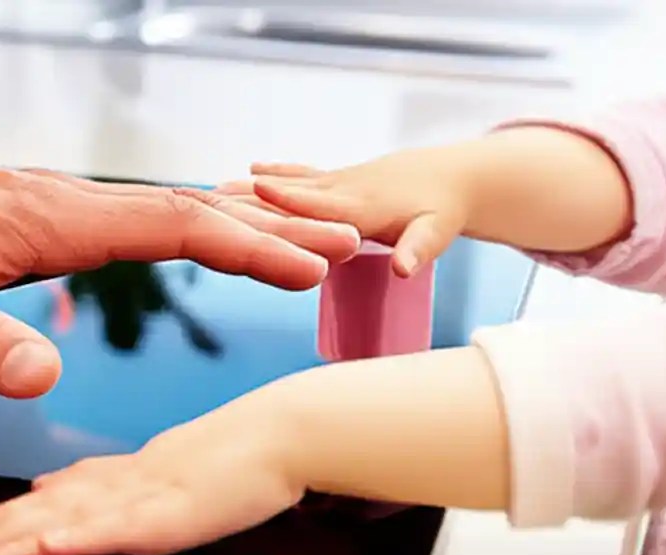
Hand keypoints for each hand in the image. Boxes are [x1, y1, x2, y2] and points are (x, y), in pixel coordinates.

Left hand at [0, 159, 360, 398]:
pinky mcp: (31, 227)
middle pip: (186, 210)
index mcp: (48, 219)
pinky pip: (131, 226)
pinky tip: (193, 247)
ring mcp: (48, 213)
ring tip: (297, 245)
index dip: (247, 247)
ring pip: (164, 214)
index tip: (311, 264)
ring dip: (235, 227)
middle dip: (269, 227)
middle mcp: (59, 206)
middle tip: (343, 240)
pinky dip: (185, 234)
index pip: (171, 225)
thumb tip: (43, 378)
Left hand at [0, 385, 301, 554]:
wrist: (292, 430)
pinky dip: (79, 536)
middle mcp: (132, 480)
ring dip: (25, 536)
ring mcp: (150, 494)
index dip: (20, 511)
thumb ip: (127, 480)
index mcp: (135, 472)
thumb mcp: (178, 471)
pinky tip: (45, 546)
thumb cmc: (248, 453)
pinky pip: (119, 528)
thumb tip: (65, 483)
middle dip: (6, 528)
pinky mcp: (173, 509)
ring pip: (76, 518)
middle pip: (58, 506)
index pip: (68, 492)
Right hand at [216, 147, 475, 278]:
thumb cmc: (442, 210)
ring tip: (217, 189)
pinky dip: (276, 175)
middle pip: (294, 194)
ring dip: (256, 185)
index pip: (318, 204)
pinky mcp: (337, 179)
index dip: (288, 197)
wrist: (451, 175)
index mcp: (360, 207)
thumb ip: (418, 251)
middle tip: (214, 196)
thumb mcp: (436, 232)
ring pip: (292, 183)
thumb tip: (402, 271)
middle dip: (256, 195)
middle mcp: (343, 189)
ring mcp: (338, 181)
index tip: (256, 187)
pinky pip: (301, 177)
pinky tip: (249, 173)